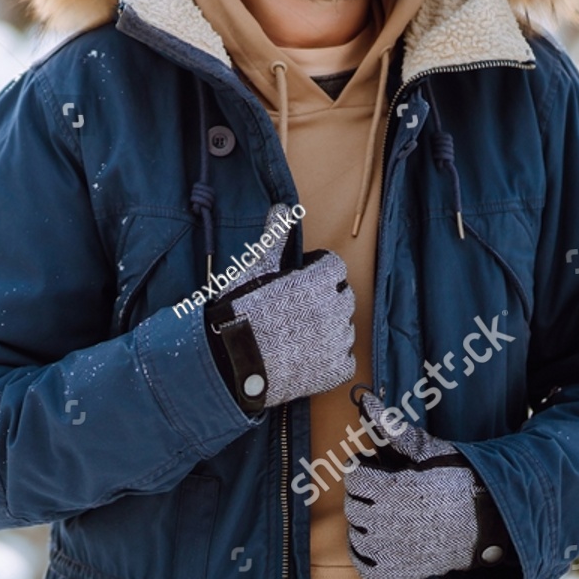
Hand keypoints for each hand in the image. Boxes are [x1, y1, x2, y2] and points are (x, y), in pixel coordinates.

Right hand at [203, 204, 356, 412]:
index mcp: (318, 282)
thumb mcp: (256, 270)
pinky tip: (308, 356)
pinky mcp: (335, 370)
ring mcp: (337, 342)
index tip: (300, 279)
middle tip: (298, 307)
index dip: (318, 271)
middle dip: (326, 297)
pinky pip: (345, 359)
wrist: (232, 362)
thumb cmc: (241, 312)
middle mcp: (334, 309)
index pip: (335, 267)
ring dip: (329, 327)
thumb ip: (275, 238)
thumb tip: (282, 208)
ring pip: (345, 327)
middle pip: (343, 295)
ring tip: (300, 333)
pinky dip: (332, 357)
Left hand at [344, 390, 509, 578]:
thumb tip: (364, 398)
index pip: (353, 475)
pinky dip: (367, 556)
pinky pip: (365, 567)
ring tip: (387, 514)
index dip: (363, 468)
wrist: (490, 517)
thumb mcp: (425, 448)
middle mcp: (386, 521)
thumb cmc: (458, 479)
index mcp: (390, 488)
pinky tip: (382, 541)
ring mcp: (393, 550)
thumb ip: (390, 427)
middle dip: (365, 494)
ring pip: (356, 535)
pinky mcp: (402, 571)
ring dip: (365, 524)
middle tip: (386, 490)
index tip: (376, 467)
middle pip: (352, 505)